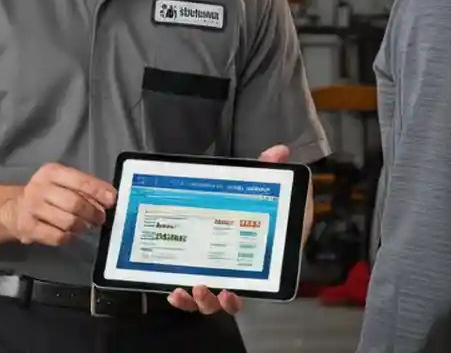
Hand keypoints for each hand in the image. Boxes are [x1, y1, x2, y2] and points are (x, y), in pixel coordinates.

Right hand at [1, 162, 116, 246]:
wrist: (13, 208)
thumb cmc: (46, 194)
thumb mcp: (62, 183)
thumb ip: (83, 188)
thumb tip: (109, 198)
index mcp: (51, 172)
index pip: (80, 180)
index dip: (98, 191)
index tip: (112, 200)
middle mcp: (40, 188)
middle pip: (75, 203)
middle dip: (93, 213)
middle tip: (100, 219)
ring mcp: (32, 208)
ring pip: (68, 222)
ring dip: (82, 226)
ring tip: (84, 226)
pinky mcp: (28, 228)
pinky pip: (58, 236)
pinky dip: (69, 237)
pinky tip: (69, 233)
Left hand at [168, 144, 291, 314]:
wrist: (233, 201)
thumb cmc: (255, 201)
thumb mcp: (260, 185)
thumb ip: (268, 169)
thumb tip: (279, 150)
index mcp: (252, 257)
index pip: (248, 281)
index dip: (236, 296)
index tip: (230, 291)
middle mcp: (233, 271)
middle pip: (225, 299)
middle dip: (214, 301)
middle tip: (202, 286)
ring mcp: (212, 272)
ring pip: (206, 300)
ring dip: (197, 301)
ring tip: (187, 288)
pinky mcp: (192, 269)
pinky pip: (188, 292)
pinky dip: (180, 297)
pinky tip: (171, 290)